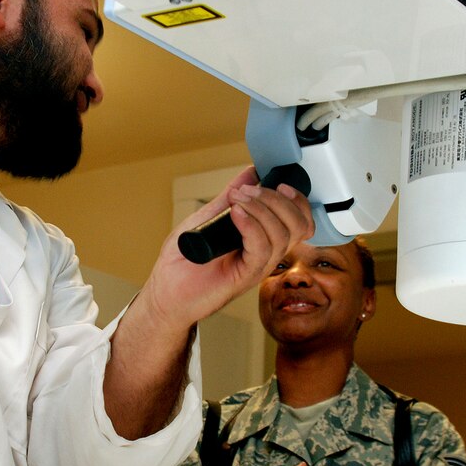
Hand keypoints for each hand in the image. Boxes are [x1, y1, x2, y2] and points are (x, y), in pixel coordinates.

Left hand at [138, 167, 313, 331]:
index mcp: (262, 239)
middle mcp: (265, 254)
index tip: (278, 182)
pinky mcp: (245, 277)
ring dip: (261, 208)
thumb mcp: (207, 217)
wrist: (165, 292)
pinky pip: (261, 249)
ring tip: (237, 201)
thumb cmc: (183, 262)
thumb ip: (230, 197)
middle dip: (276, 199)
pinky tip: (235, 214)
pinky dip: (251, 226)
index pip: (299, 221)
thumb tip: (250, 174)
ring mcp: (257, 266)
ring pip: (283, 235)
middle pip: (297, 225)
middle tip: (247, 191)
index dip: (296, 200)